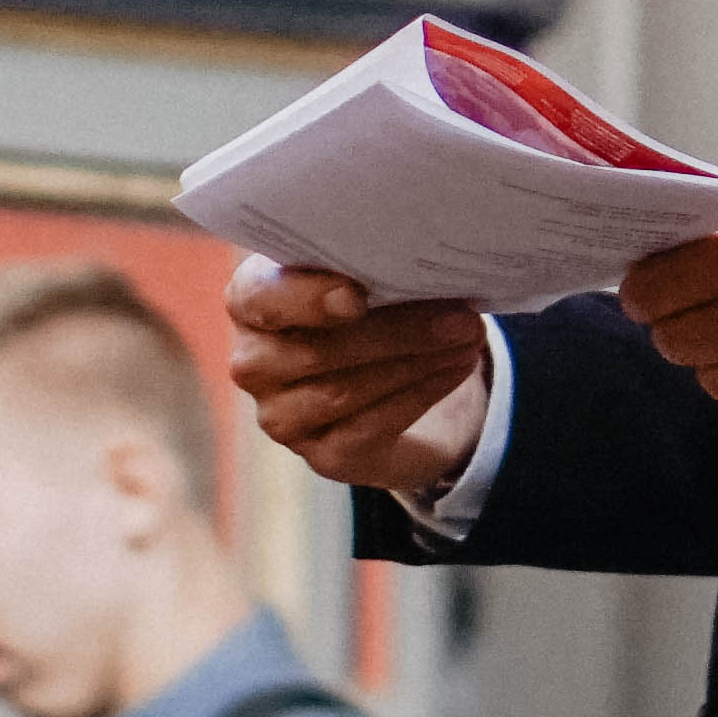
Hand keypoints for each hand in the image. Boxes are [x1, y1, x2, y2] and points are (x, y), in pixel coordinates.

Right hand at [226, 260, 493, 493]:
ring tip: (468, 338)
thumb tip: (418, 260)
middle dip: (396, 332)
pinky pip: (370, 427)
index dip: (305, 299)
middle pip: (317, 351)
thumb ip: (364, 264)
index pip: (260, 299)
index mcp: (249, 300)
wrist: (382, 379)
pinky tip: (455, 369)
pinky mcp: (321, 456)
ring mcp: (281, 416)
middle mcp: (253, 362)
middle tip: (459, 315)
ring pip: (345, 391)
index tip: (356, 296)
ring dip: (416, 363)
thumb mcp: (355, 274)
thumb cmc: (364, 306)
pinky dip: (420, 394)